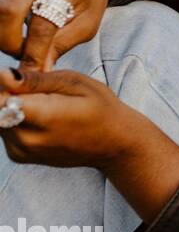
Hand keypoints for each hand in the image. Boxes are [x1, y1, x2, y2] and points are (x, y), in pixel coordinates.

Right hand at [0, 0, 111, 72]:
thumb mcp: (87, 22)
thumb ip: (62, 44)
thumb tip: (38, 70)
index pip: (43, 22)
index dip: (34, 50)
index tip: (32, 70)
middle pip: (6, 9)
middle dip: (8, 40)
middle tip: (20, 54)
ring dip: (0, 31)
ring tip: (16, 44)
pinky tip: (8, 32)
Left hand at [0, 65, 178, 222]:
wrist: (114, 144)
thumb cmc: (100, 108)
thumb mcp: (75, 82)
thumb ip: (36, 79)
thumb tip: (4, 75)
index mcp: (42, 117)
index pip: (0, 97)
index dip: (7, 83)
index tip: (26, 79)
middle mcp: (26, 139)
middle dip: (9, 92)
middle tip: (40, 89)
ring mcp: (20, 151)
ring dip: (12, 105)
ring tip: (44, 103)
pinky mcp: (18, 156)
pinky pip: (4, 129)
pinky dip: (15, 118)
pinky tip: (41, 116)